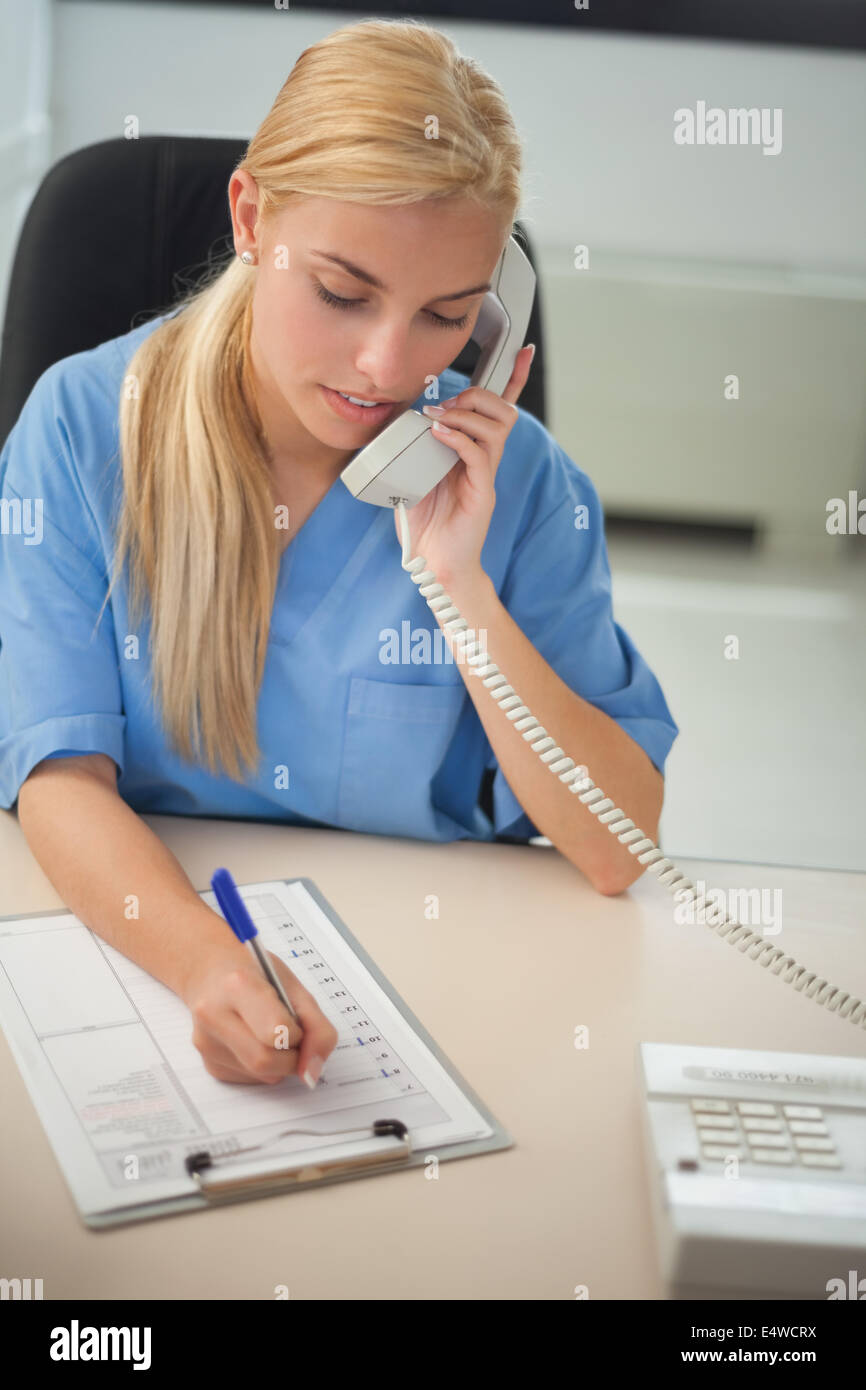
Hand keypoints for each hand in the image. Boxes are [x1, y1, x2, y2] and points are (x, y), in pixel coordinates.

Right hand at [182, 947, 338, 1086]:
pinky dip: (265, 1068)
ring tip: (270, 1032)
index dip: (297, 1034)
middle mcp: (214, 1014)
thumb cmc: (256, 973)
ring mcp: (206, 1042)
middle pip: (265, 1061)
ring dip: (280, 1063)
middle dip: (292, 1058)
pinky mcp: (209, 1064)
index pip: (276, 1031)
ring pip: (261, 1076)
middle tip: (293, 1036)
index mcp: (238, 985)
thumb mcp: (293, 985)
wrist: (212, 972)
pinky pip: (251, 1080)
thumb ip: (315, 1026)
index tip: (297, 1024)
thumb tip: (312, 1072)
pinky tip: (255, 1041)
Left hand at [394, 343, 535, 586]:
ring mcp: (486, 475)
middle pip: (503, 410)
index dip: (513, 378)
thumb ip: (413, 449)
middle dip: (476, 395)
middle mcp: (486, 459)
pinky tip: (439, 434)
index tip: (522, 350)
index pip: (499, 409)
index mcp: (473, 452)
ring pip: (497, 426)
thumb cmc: (425, 524)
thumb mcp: (412, 476)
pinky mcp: (483, 493)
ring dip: (466, 414)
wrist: (435, 565)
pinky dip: (460, 437)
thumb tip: (395, 421)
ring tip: (438, 420)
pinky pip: (481, 454)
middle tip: (442, 406)